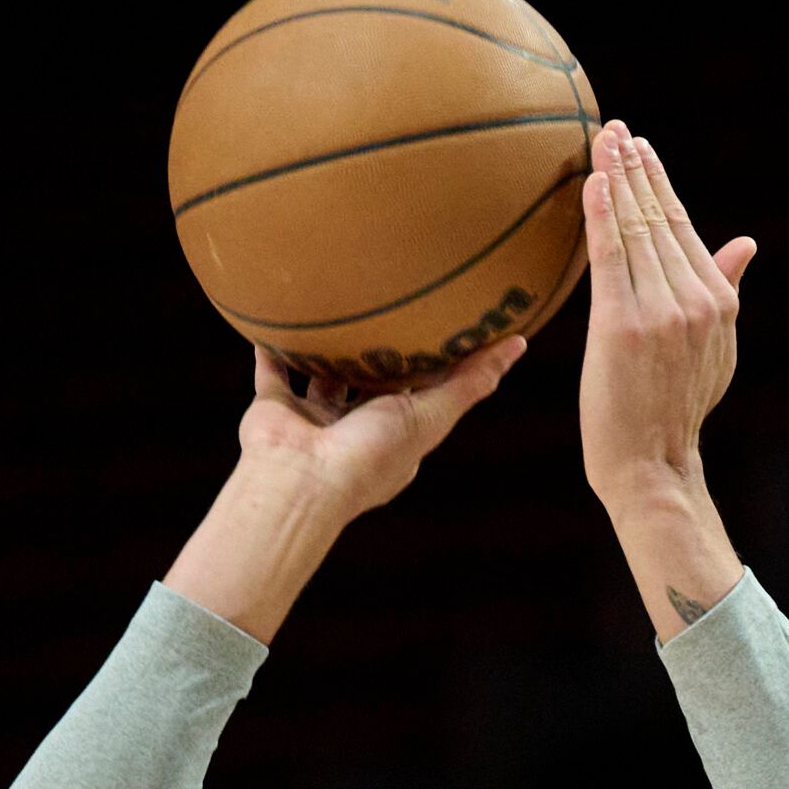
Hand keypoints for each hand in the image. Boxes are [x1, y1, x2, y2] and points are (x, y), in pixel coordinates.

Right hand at [234, 336, 525, 522]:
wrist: (303, 481)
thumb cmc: (371, 456)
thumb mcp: (432, 415)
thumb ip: (472, 382)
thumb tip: (519, 344)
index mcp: (394, 435)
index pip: (419, 394)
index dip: (431, 364)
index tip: (443, 325)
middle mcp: (354, 430)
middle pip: (370, 384)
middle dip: (379, 354)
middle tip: (391, 307)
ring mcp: (313, 422)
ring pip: (322, 378)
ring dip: (326, 351)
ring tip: (335, 310)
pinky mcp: (274, 412)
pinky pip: (271, 374)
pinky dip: (270, 351)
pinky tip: (274, 320)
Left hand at [577, 119, 756, 507]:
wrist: (652, 465)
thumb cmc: (674, 409)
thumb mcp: (716, 349)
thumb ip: (726, 289)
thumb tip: (746, 242)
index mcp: (717, 301)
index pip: (683, 226)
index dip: (659, 182)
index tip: (639, 146)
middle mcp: (694, 300)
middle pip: (659, 218)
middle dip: (636, 168)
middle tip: (615, 129)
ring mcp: (660, 312)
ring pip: (634, 231)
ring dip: (615, 180)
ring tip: (600, 143)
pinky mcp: (621, 327)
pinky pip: (609, 258)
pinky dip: (600, 216)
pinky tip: (591, 182)